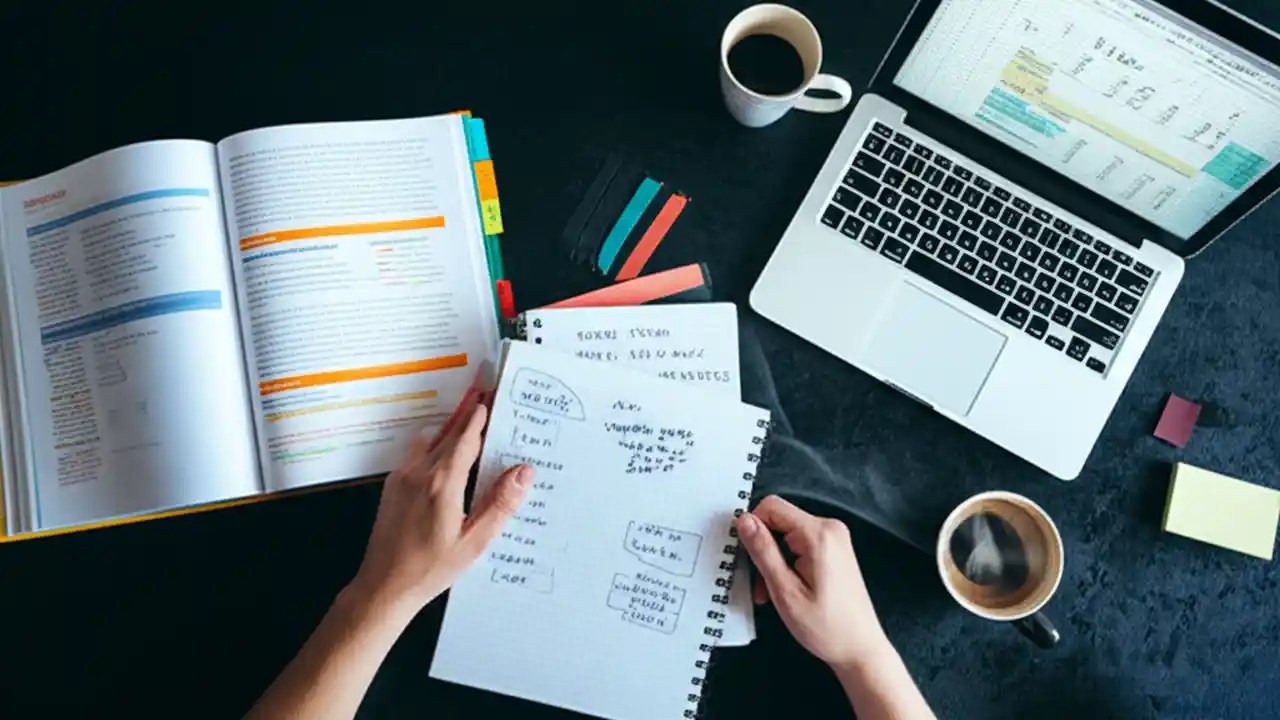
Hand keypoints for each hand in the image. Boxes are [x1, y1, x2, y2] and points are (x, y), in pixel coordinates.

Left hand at [347, 397, 532, 615]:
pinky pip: (416, 455)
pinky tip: (444, 456)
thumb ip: (500, 504)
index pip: (465, 439)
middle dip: (467, 416)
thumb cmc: (430, 569)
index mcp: (442, 484)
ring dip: (449, 430)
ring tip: (468, 423)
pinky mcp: (392, 486)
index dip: (479, 417)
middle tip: (483, 397)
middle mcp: (419, 473)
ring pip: (429, 442)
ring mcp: (401, 478)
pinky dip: (433, 446)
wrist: (384, 586)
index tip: (490, 398)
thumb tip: (523, 472)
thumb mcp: (474, 542)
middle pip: (448, 435)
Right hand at [736, 495, 890, 670]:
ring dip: (773, 560)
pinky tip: (785, 589)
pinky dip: (787, 563)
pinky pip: (800, 544)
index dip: (752, 527)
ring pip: (786, 535)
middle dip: (762, 549)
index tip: (745, 555)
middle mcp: (830, 529)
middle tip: (758, 583)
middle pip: (779, 520)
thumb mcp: (785, 591)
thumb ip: (763, 551)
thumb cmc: (827, 627)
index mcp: (819, 534)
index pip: (772, 506)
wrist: (860, 648)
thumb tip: (744, 521)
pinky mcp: (834, 550)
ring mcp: (835, 539)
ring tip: (770, 592)